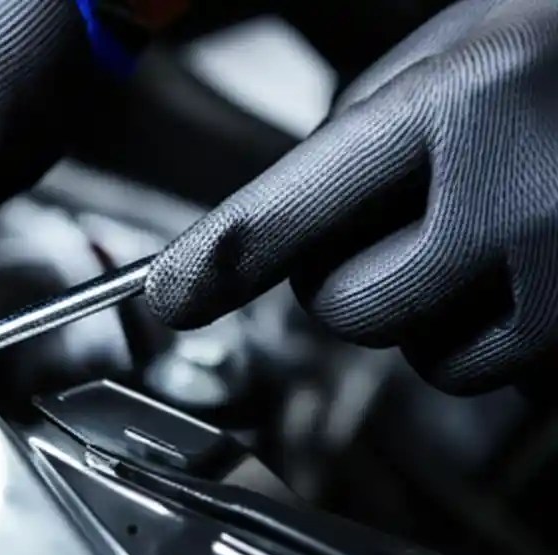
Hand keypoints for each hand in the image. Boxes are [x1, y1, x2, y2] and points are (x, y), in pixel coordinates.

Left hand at [146, 0, 557, 394]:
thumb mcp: (458, 42)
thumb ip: (360, 130)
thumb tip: (279, 225)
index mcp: (457, 103)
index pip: (285, 213)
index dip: (211, 266)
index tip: (172, 295)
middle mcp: (514, 194)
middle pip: (344, 308)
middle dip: (344, 279)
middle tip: (391, 225)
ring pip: (419, 354)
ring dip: (421, 312)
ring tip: (481, 234)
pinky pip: (491, 371)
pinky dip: (484, 335)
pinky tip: (523, 267)